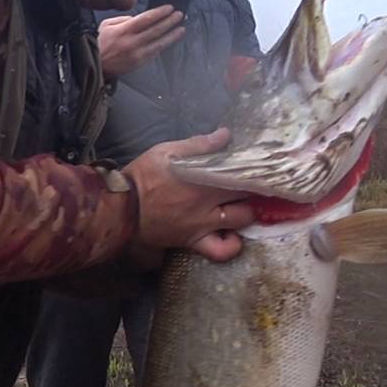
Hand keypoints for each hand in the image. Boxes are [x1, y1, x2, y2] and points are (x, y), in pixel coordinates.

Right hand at [98, 5, 184, 77]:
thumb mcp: (106, 25)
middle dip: (169, 21)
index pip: (147, 18)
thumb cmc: (99, 44)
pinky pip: (154, 53)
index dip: (160, 12)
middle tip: (179, 15)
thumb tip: (137, 18)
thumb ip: (122, 19)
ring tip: (181, 29)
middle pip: (156, 29)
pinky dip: (163, 46)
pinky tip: (170, 41)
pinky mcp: (138, 63)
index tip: (169, 8)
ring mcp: (137, 53)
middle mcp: (132, 41)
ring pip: (159, 43)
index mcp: (124, 30)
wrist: (94, 65)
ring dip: (172, 35)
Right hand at [122, 128, 255, 262]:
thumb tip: (225, 134)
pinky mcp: (194, 242)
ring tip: (246, 208)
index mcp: (206, 179)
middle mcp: (210, 203)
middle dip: (257, 192)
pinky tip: (232, 237)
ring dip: (248, 214)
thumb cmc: (143, 177)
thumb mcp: (166, 151)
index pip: (243, 174)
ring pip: (241, 222)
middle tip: (257, 187)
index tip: (265, 168)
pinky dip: (231, 246)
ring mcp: (204, 225)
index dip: (259, 171)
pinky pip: (220, 251)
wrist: (121, 209)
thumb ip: (198, 144)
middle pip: (248, 197)